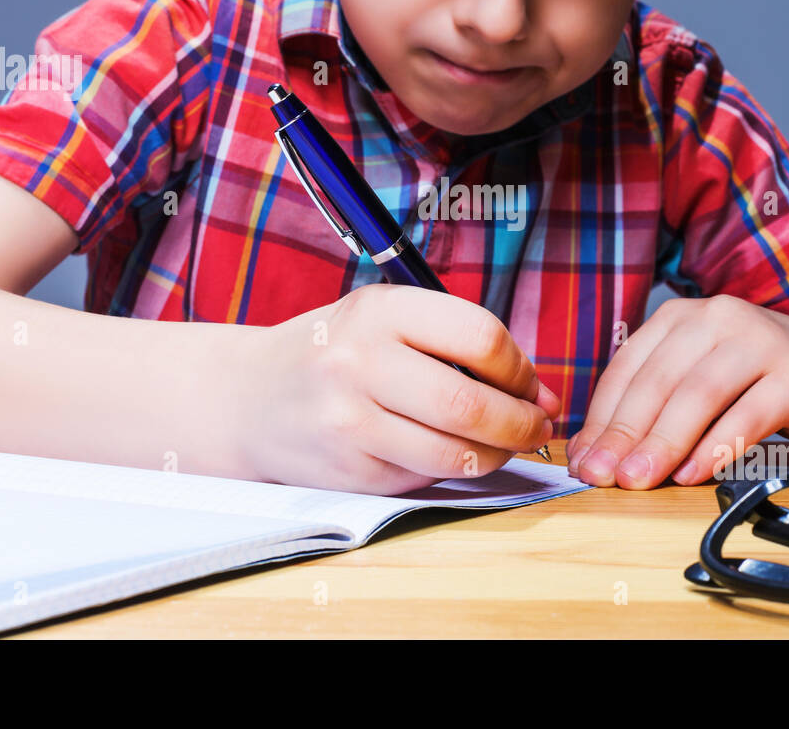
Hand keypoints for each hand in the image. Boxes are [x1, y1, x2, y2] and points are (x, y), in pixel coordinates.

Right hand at [210, 283, 560, 494]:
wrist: (247, 400)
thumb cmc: (335, 353)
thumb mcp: (383, 319)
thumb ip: (455, 344)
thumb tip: (541, 395)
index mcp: (379, 310)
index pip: (478, 336)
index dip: (520, 367)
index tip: (531, 384)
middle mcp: (359, 363)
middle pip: (471, 404)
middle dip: (521, 422)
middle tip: (538, 426)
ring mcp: (349, 422)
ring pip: (455, 453)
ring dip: (498, 454)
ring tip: (508, 444)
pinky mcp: (349, 471)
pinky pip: (426, 478)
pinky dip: (458, 471)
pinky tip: (461, 456)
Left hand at [565, 294, 788, 488]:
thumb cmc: (754, 378)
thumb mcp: (696, 378)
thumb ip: (651, 406)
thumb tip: (594, 452)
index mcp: (681, 317)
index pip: (628, 368)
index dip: (601, 417)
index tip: (582, 460)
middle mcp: (717, 319)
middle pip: (659, 381)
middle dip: (625, 434)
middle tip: (602, 477)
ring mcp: (760, 342)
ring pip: (699, 395)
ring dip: (664, 442)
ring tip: (639, 479)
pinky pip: (747, 414)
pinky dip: (715, 446)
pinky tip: (692, 474)